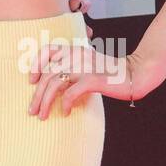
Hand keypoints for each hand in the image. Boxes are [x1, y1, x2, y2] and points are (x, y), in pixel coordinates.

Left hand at [27, 43, 145, 119]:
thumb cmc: (109, 72)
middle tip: (32, 110)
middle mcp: (76, 55)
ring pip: (55, 84)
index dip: (35, 65)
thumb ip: (71, 66)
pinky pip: (70, 93)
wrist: (134, 74)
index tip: (31, 81)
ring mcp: (84, 67)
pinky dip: (65, 104)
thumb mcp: (87, 62)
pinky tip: (65, 112)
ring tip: (42, 115)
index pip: (47, 50)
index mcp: (74, 49)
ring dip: (45, 102)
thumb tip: (51, 82)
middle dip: (37, 94)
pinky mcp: (92, 79)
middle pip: (47, 74)